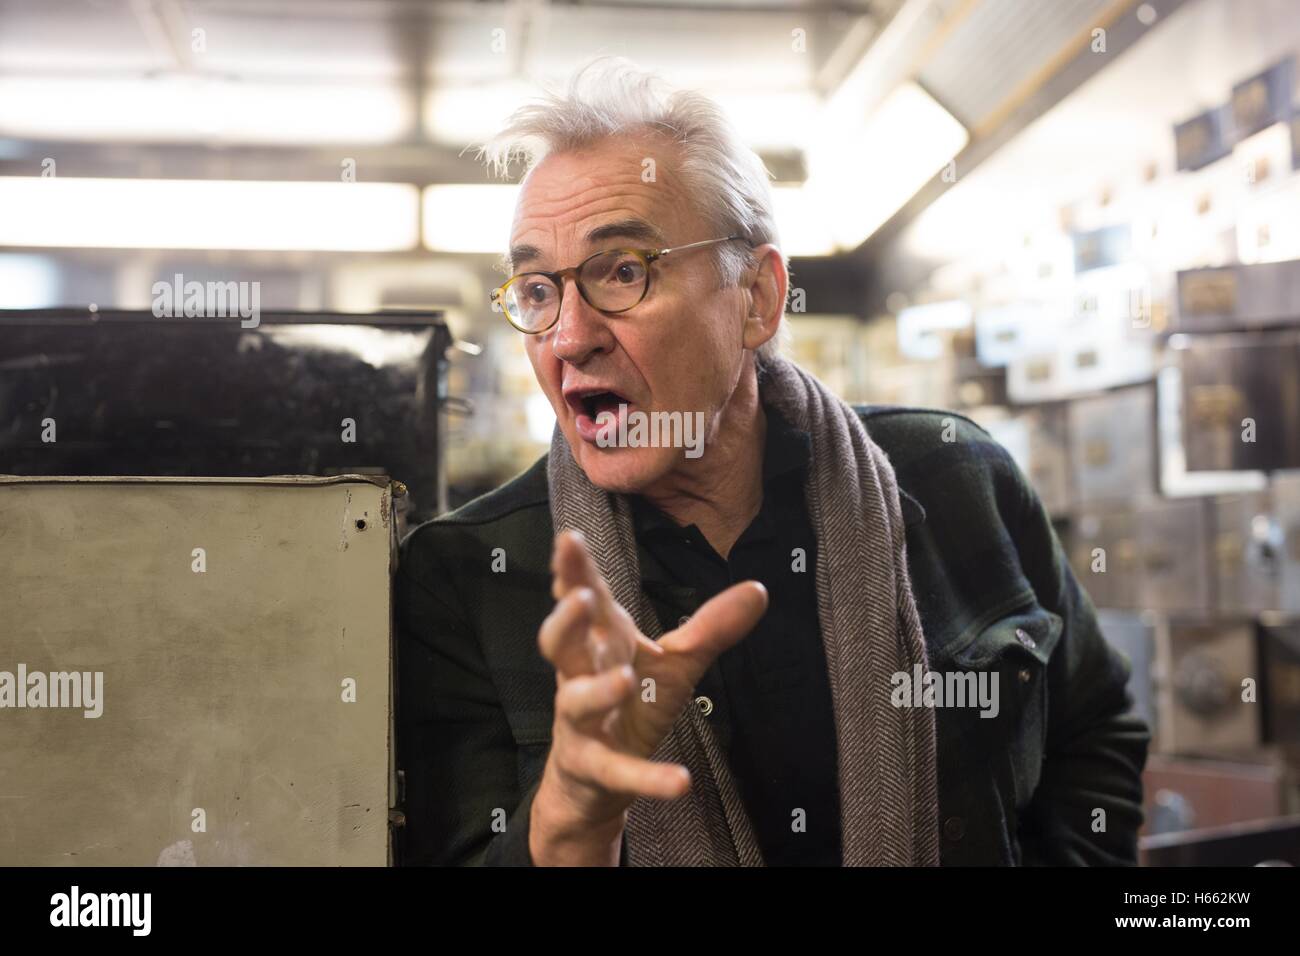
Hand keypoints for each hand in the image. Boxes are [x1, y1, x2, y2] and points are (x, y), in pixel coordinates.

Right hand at [529, 529, 766, 864]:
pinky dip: (648, 778)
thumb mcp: (676, 664)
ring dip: (599, 689)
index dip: (574, 571)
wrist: (595, 784)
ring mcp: (581, 724)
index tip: (569, 539)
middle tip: (579, 596)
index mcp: (601, 643)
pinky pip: (619, 772)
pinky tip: (680, 782)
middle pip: (562, 643)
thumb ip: (711, 628)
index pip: (586, 600)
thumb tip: (759, 588)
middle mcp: (581, 677)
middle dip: (566, 619)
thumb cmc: (631, 706)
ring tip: (626, 676)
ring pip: (576, 702)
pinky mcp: (595, 768)